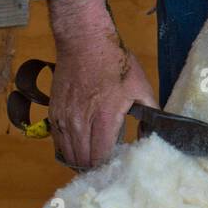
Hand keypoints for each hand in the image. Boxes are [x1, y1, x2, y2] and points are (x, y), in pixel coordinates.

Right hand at [47, 0, 156, 169]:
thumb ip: (150, 113)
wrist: (84, 40)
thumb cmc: (115, 62)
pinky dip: (68, 148)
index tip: (117, 164)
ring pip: (68, 154)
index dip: (109, 166)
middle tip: (107, 164)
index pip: (101, 158)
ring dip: (80, 160)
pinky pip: (58, 141)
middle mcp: (80, 123)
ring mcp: (64, 118)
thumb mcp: (141, 86)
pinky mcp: (54, 112)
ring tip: (94, 158)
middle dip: (95, 167)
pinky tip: (80, 145)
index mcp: (104, 119)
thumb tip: (153, 135)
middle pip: (83, 161)